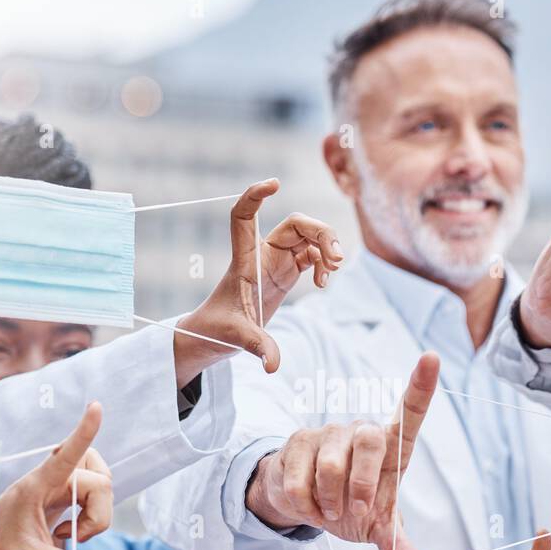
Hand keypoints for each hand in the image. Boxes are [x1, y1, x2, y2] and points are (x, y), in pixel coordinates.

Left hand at [0, 402, 111, 549]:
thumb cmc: (1, 544)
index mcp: (38, 484)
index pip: (65, 454)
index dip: (83, 432)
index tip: (96, 406)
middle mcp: (54, 475)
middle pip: (101, 481)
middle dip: (98, 514)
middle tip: (72, 538)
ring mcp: (64, 479)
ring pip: (104, 482)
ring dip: (98, 510)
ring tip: (71, 531)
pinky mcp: (70, 486)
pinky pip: (100, 488)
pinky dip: (94, 512)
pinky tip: (70, 527)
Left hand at [174, 178, 344, 381]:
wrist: (214, 336)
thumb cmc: (217, 329)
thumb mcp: (236, 337)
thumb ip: (257, 347)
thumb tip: (272, 365)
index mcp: (244, 259)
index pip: (244, 216)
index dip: (255, 196)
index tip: (274, 184)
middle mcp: (262, 254)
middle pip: (296, 224)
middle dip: (320, 233)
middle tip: (335, 261)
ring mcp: (276, 261)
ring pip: (309, 237)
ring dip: (327, 247)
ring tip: (333, 270)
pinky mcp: (287, 273)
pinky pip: (312, 256)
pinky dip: (323, 264)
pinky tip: (323, 283)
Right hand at [245, 352, 438, 549]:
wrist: (305, 505)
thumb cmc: (351, 507)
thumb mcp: (379, 531)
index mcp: (392, 448)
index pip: (409, 412)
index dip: (421, 386)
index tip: (432, 358)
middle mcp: (362, 431)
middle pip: (370, 440)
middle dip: (361, 484)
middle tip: (352, 511)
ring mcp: (328, 432)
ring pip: (331, 464)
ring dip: (330, 501)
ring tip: (329, 510)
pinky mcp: (296, 441)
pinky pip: (300, 479)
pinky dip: (305, 505)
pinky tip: (308, 504)